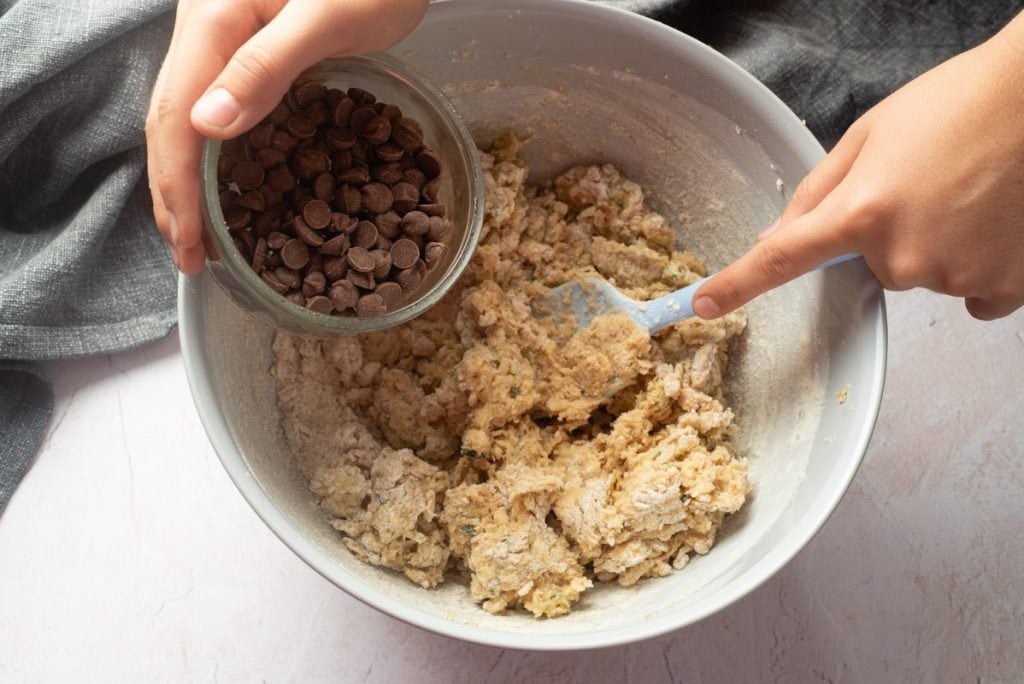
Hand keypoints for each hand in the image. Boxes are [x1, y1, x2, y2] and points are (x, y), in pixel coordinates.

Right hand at [146, 0, 428, 274]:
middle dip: (174, 195)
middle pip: (170, 122)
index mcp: (214, 23)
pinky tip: (222, 183)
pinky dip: (212, 154)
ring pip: (187, 117)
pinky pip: (215, 107)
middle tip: (190, 258)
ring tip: (197, 235)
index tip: (191, 247)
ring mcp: (222, 37)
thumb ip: (266, 68)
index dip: (179, 190)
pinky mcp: (248, 46)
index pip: (176, 119)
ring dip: (187, 180)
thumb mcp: (327, 19)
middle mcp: (204, 30)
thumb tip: (206, 127)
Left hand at [693, 12, 1023, 320]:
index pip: (781, 260)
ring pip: (920, 273)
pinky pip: (971, 294)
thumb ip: (816, 193)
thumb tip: (775, 236)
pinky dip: (978, 264)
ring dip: (934, 243)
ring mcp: (954, 276)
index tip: (703, 306)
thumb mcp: (868, 134)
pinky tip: (992, 222)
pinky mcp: (1004, 285)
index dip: (737, 285)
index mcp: (861, 211)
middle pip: (871, 264)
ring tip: (967, 192)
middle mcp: (902, 254)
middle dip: (887, 230)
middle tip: (925, 183)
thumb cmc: (958, 102)